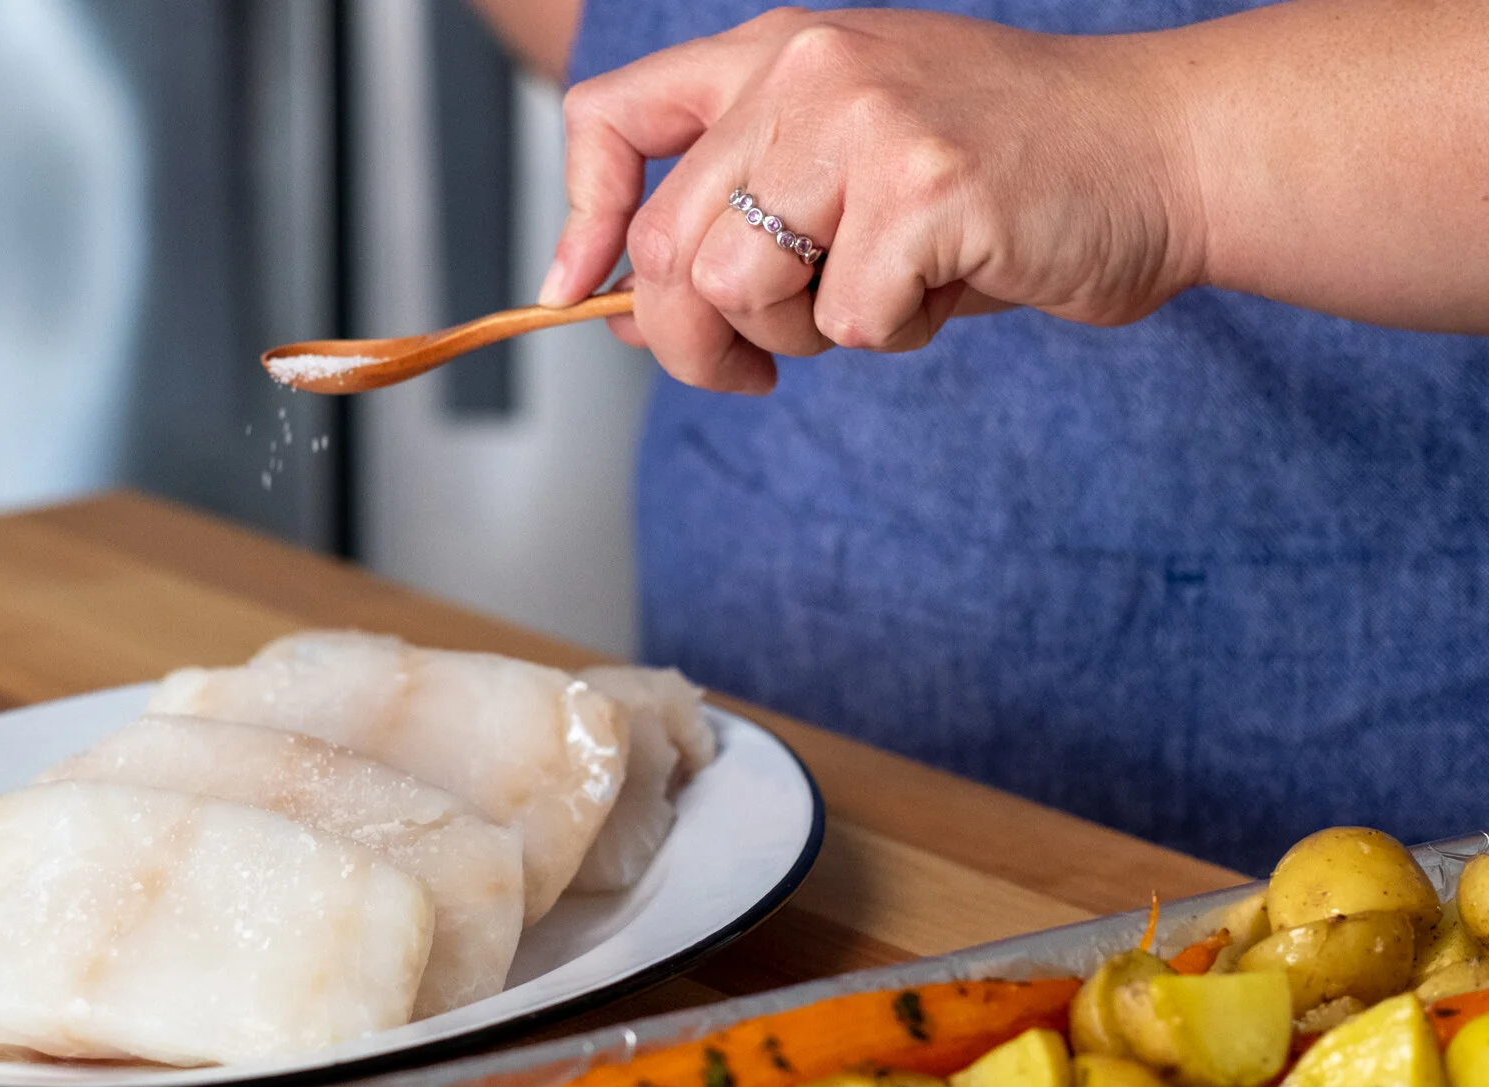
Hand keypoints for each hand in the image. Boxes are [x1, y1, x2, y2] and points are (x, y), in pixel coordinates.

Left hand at [540, 8, 1207, 391]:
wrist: (1166, 153)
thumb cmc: (1010, 174)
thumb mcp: (853, 164)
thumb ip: (745, 212)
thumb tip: (629, 309)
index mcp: (780, 55)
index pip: (613, 118)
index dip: (578, 218)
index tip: (577, 292)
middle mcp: (809, 69)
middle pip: (668, 244)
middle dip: (689, 342)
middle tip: (747, 376)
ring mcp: (867, 123)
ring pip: (741, 288)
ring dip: (800, 336)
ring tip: (884, 297)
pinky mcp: (925, 189)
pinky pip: (847, 321)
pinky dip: (895, 334)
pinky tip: (953, 284)